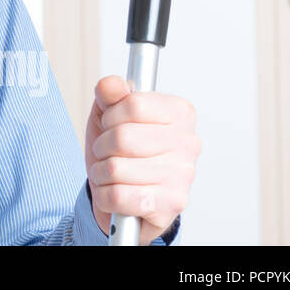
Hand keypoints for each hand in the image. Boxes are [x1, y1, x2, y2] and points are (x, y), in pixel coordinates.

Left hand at [85, 75, 199, 244]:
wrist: (129, 200)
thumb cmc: (120, 152)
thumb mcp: (108, 115)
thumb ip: (109, 95)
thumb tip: (110, 84)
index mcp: (179, 113)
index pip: (133, 104)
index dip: (110, 116)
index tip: (111, 125)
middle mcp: (188, 143)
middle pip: (122, 137)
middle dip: (102, 147)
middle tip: (108, 153)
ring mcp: (183, 176)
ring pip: (116, 168)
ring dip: (101, 173)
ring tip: (112, 175)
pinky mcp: (171, 205)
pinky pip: (118, 196)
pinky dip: (105, 196)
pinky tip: (115, 193)